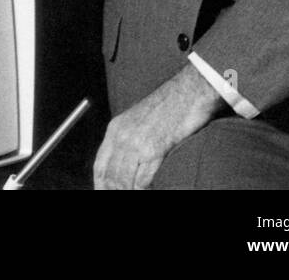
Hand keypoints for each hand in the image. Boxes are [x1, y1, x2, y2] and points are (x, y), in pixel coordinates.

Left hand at [93, 63, 223, 188]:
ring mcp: (136, 142)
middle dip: (112, 191)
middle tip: (119, 196)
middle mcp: (121, 136)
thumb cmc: (170, 109)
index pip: (100, 165)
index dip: (100, 184)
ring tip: (133, 194)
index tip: (104, 193)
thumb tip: (126, 166)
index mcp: (115, 129)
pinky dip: (141, 190)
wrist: (188, 93)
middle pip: (110, 176)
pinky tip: (146, 191)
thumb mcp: (141, 123)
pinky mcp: (153, 149)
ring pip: (122, 180)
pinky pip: (141, 180)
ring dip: (127, 191)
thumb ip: (130, 141)